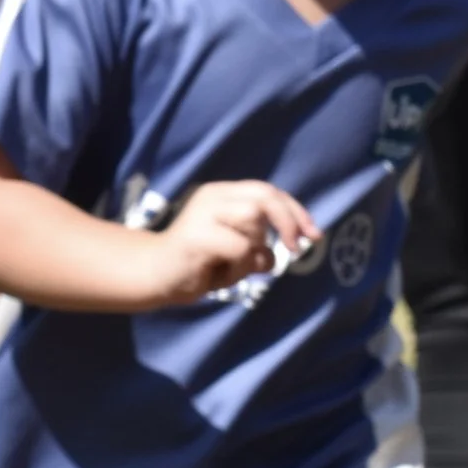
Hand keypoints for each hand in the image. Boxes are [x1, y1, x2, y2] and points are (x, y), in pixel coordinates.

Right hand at [140, 181, 319, 304]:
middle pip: (265, 198)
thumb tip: (290, 245)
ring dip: (255, 250)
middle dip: (288, 222)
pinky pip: (241, 249)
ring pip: (254, 223)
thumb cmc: (199, 264)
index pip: (267, 191)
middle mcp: (211, 197)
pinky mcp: (197, 237)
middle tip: (296, 249)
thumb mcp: (237, 248)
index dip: (295, 211)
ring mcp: (202, 214)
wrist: (155, 276)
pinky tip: (221, 274)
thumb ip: (259, 240)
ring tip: (233, 266)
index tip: (313, 234)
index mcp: (220, 194)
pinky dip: (241, 267)